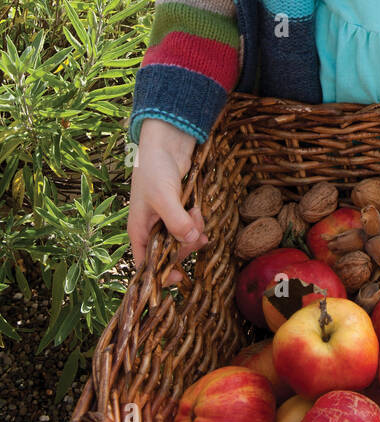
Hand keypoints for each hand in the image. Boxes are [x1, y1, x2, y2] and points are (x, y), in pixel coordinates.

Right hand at [128, 120, 207, 285]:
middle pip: (169, 253)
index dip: (158, 275)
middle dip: (185, 245)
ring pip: (182, 239)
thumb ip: (176, 220)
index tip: (177, 278)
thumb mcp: (163, 197)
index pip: (144, 264)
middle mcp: (151, 228)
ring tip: (196, 212)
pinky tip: (199, 212)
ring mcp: (165, 219)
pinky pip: (190, 226)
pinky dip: (197, 222)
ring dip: (194, 230)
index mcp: (139, 231)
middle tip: (196, 230)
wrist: (165, 143)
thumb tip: (190, 240)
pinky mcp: (179, 209)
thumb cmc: (154, 169)